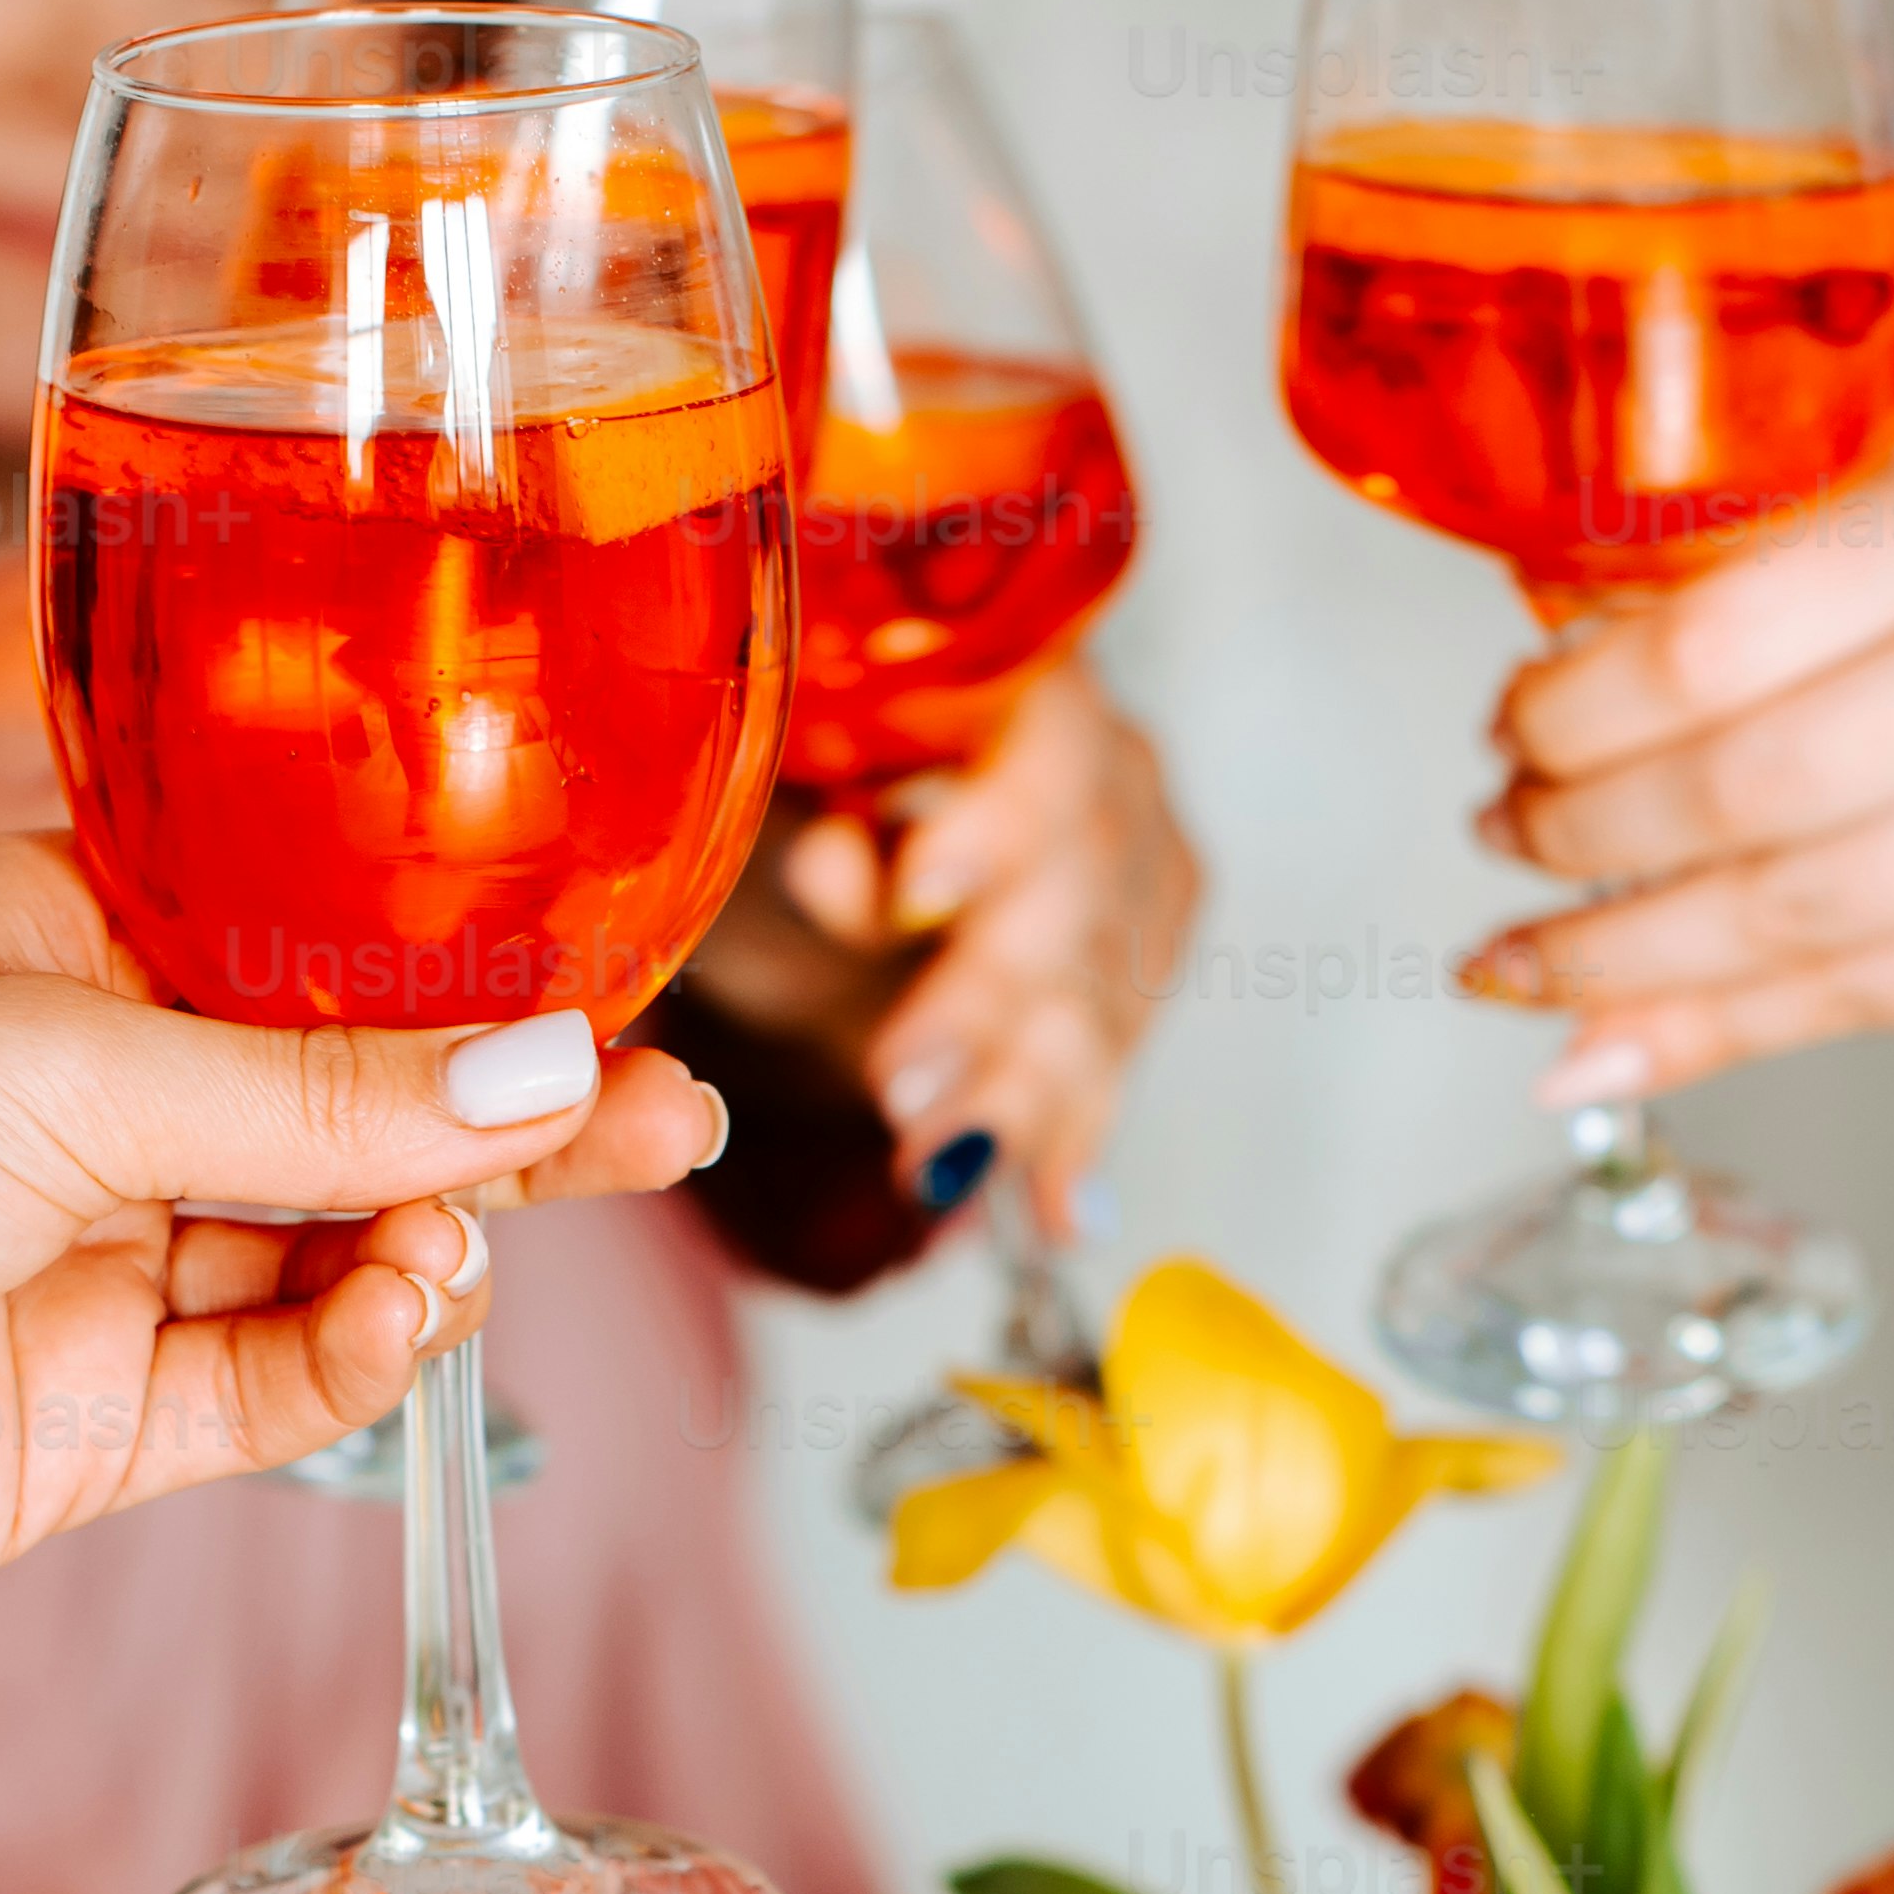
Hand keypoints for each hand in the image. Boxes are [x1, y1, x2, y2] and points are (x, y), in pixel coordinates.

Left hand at [0, 832, 717, 1674]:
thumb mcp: (78, 1059)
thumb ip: (330, 1092)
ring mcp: (108, 1267)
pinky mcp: (101, 1425)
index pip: (324, 953)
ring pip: (342, 1254)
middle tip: (665, 1126)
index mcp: (75, 941)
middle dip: (511, 1124)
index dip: (476, 981)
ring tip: (458, 1240)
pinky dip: (358, 1355)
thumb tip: (553, 1076)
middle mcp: (102, 1101)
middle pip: (366, 1112)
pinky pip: (283, 1386)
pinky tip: (397, 1311)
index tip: (621, 995)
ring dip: (429, 1245)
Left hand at [745, 661, 1196, 1205]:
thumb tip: (842, 870)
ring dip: (1025, 1094)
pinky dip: (1074, 1138)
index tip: (921, 895)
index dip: (1002, 821)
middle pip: (1090, 884)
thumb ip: (791, 829)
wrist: (815, 873)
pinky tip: (1054, 1211)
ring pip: (1113, 991)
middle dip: (992, 1002)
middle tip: (901, 1088)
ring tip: (936, 1163)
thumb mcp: (751, 815)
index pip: (1053, 743)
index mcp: (1010, 683)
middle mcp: (1105, 762)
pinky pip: (1121, 1059)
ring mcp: (1140, 866)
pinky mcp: (1142, 963)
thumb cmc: (776, 818)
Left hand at [1464, 453, 1893, 1097]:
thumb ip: (1762, 577)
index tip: (1511, 726)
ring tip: (1524, 946)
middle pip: (1726, 790)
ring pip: (1769, 917)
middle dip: (1574, 830)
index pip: (1710, 641)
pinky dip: (1689, 1034)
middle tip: (1505, 829)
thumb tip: (1544, 650)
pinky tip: (1586, 1040)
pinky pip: (1833, 1005)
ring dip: (1607, 952)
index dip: (1572, 708)